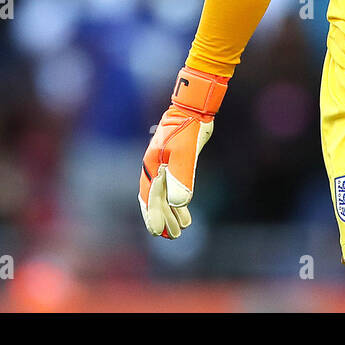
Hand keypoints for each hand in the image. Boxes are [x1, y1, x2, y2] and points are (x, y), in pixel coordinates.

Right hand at [139, 66, 228, 237]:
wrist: (194, 108)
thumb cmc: (188, 128)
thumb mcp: (185, 152)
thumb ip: (182, 177)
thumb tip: (179, 204)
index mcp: (152, 166)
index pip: (149, 197)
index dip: (153, 215)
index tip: (157, 232)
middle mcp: (154, 167)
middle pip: (155, 199)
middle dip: (162, 218)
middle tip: (172, 237)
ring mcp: (163, 164)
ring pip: (164, 195)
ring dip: (171, 212)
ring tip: (180, 230)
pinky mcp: (175, 162)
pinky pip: (172, 187)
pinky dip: (178, 201)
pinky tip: (186, 211)